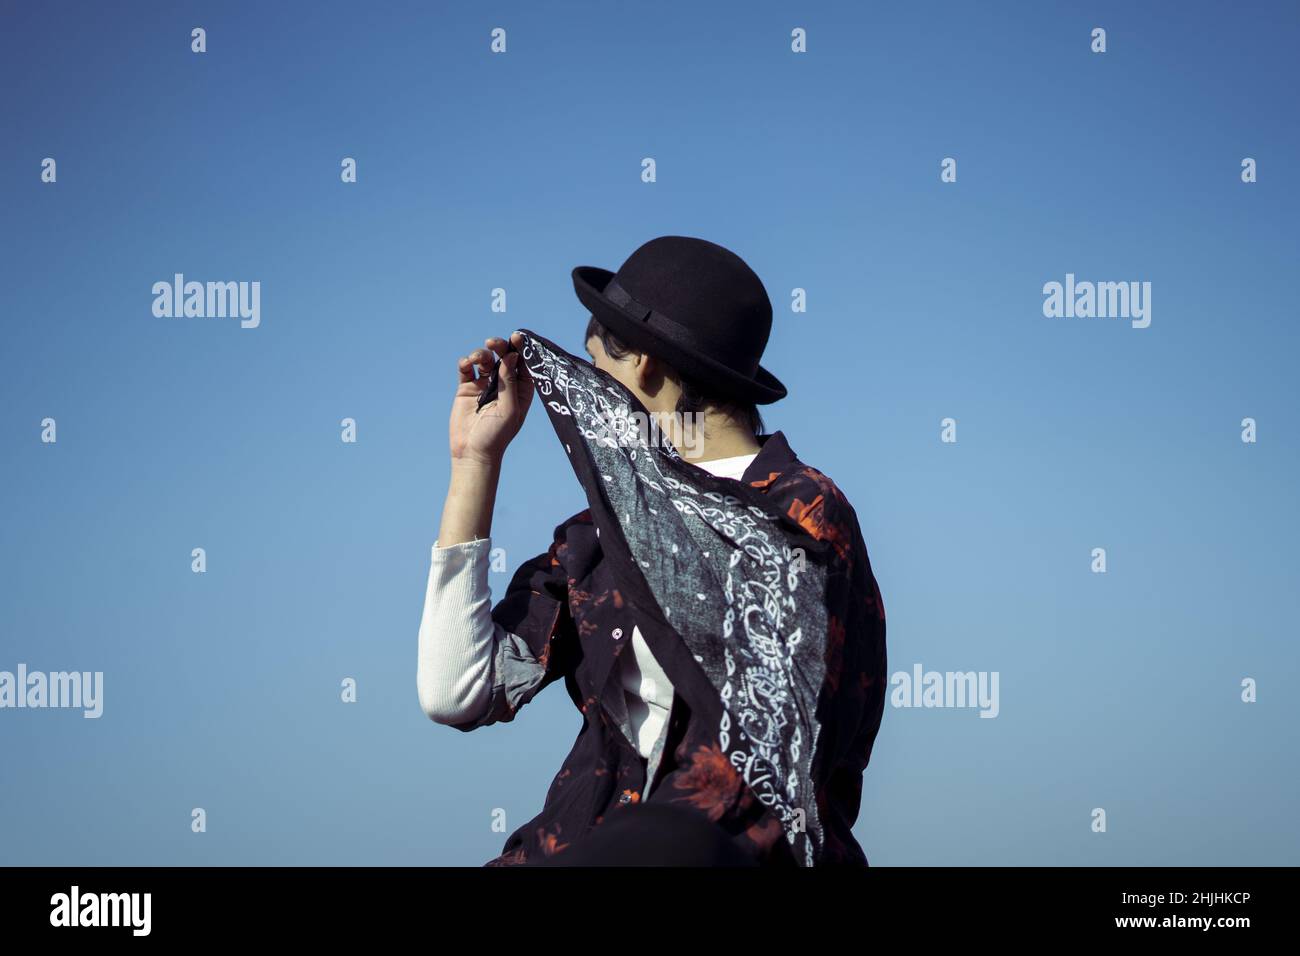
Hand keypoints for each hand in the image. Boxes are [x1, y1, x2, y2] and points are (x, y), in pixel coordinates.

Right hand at [447, 333, 533, 466]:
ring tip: (477, 359)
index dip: (520, 349)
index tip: (516, 337)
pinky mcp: (467, 388)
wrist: (472, 452)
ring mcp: (485, 384)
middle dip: (499, 346)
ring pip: (485, 359)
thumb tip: (510, 356)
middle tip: (493, 343)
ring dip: (482, 354)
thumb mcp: (509, 408)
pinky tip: (466, 364)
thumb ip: (509, 382)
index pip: (523, 364)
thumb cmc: (497, 435)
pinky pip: (467, 368)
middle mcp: (504, 384)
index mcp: (521, 389)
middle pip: (503, 357)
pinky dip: (466, 362)